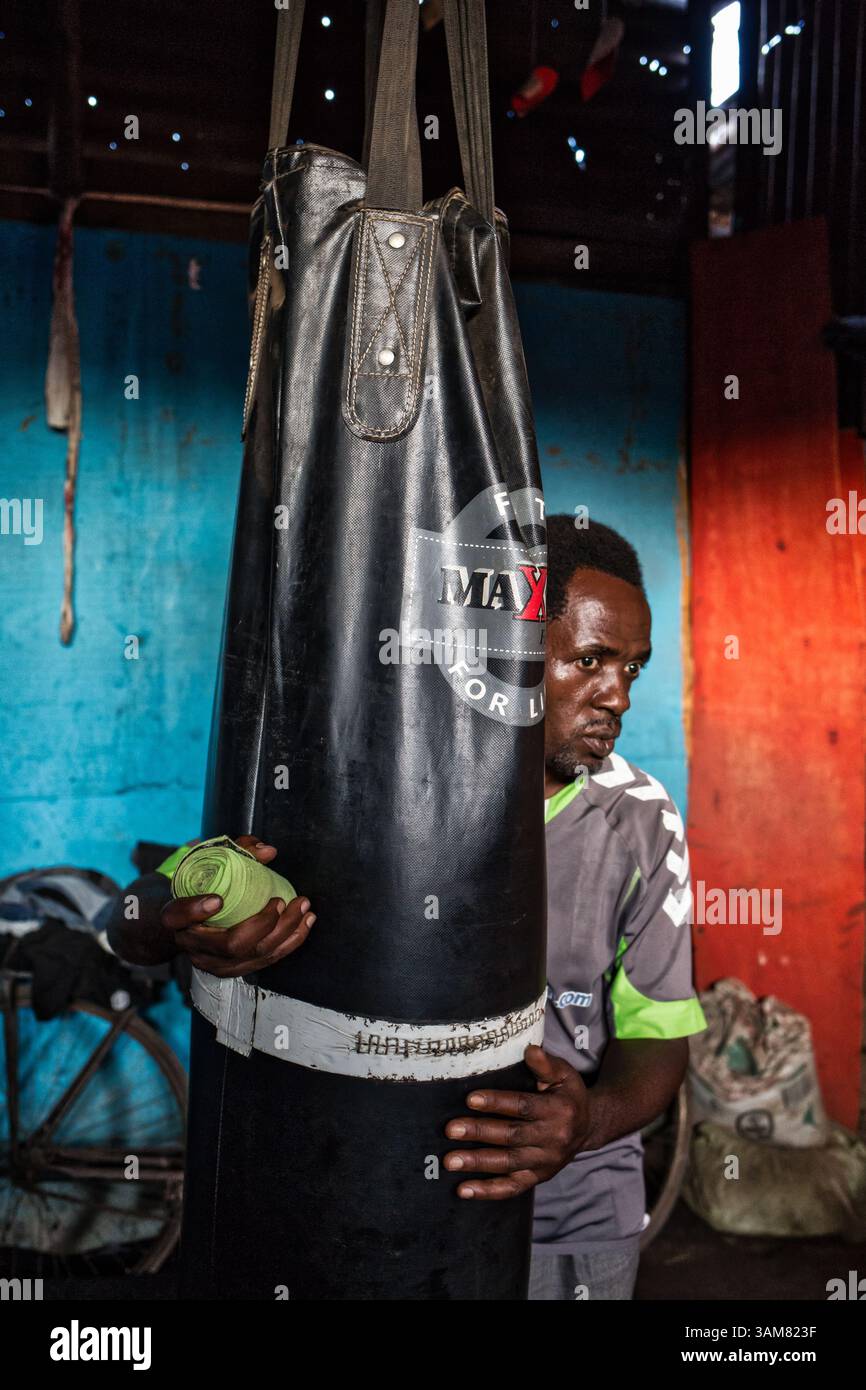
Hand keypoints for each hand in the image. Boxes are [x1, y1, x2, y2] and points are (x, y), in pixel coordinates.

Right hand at [160, 835, 315, 977]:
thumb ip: (236, 850)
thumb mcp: (205, 865)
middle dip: (266, 923)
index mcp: (174, 918)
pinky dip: (289, 942)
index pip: (179, 916)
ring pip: (254, 955)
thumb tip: (269, 852)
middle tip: (285, 901)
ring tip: (304, 909)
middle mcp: (192, 945)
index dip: (195, 910)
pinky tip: (304, 924)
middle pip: (232, 944)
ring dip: (286, 932)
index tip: (217, 899)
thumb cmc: (198, 888)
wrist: (184, 924)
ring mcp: (214, 963)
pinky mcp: (233, 969)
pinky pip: (265, 961)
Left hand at [443, 1045, 590, 1199]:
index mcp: (558, 1110)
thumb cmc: (568, 1095)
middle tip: (451, 1130)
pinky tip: (464, 1190)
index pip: (523, 1106)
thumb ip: (546, 1064)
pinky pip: (512, 1188)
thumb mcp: (564, 1074)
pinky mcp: (538, 1177)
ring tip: (451, 1161)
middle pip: (511, 1136)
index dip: (497, 1102)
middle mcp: (553, 1139)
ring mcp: (545, 1162)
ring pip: (508, 1164)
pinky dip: (488, 1191)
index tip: (470, 1099)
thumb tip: (529, 1049)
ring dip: (477, 1163)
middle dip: (479, 1133)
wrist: (588, 1127)